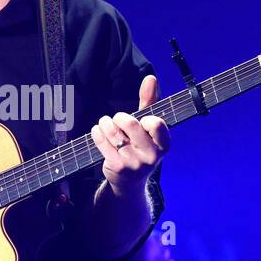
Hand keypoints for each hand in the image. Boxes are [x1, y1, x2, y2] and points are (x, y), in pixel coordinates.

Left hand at [89, 75, 169, 195]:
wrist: (129, 182)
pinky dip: (97, 132)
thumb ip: (150, 102)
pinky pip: (101, 141)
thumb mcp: (148, 128)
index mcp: (163, 145)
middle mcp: (151, 156)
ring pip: (113, 131)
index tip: (141, 122)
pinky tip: (98, 131)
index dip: (144, 119)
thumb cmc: (140, 147)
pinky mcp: (116, 166)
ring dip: (105, 123)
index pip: (155, 123)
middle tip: (118, 120)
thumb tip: (151, 78)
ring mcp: (133, 163)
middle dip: (120, 117)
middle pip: (131, 124)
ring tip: (105, 124)